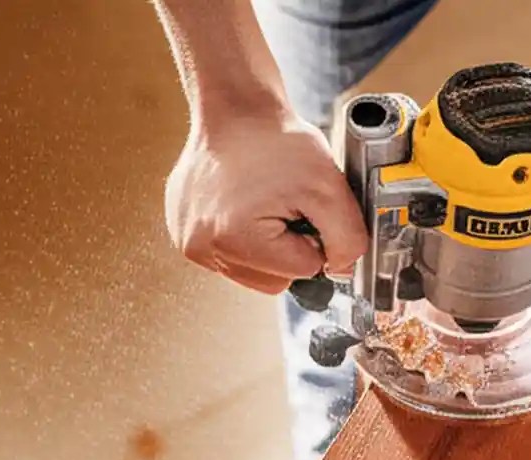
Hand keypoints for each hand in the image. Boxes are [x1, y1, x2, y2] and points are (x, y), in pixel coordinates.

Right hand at [164, 115, 366, 293]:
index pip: (302, 271)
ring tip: (264, 204)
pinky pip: (228, 255)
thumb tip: (343, 270)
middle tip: (286, 205)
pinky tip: (244, 205)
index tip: (302, 207)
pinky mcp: (182, 231)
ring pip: (251, 272)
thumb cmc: (275, 139)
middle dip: (289, 248)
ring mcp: (188, 241)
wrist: (235, 107)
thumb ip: (348, 238)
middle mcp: (202, 247)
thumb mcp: (329, 186)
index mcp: (234, 239)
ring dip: (266, 246)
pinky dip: (243, 237)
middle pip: (274, 280)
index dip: (314, 239)